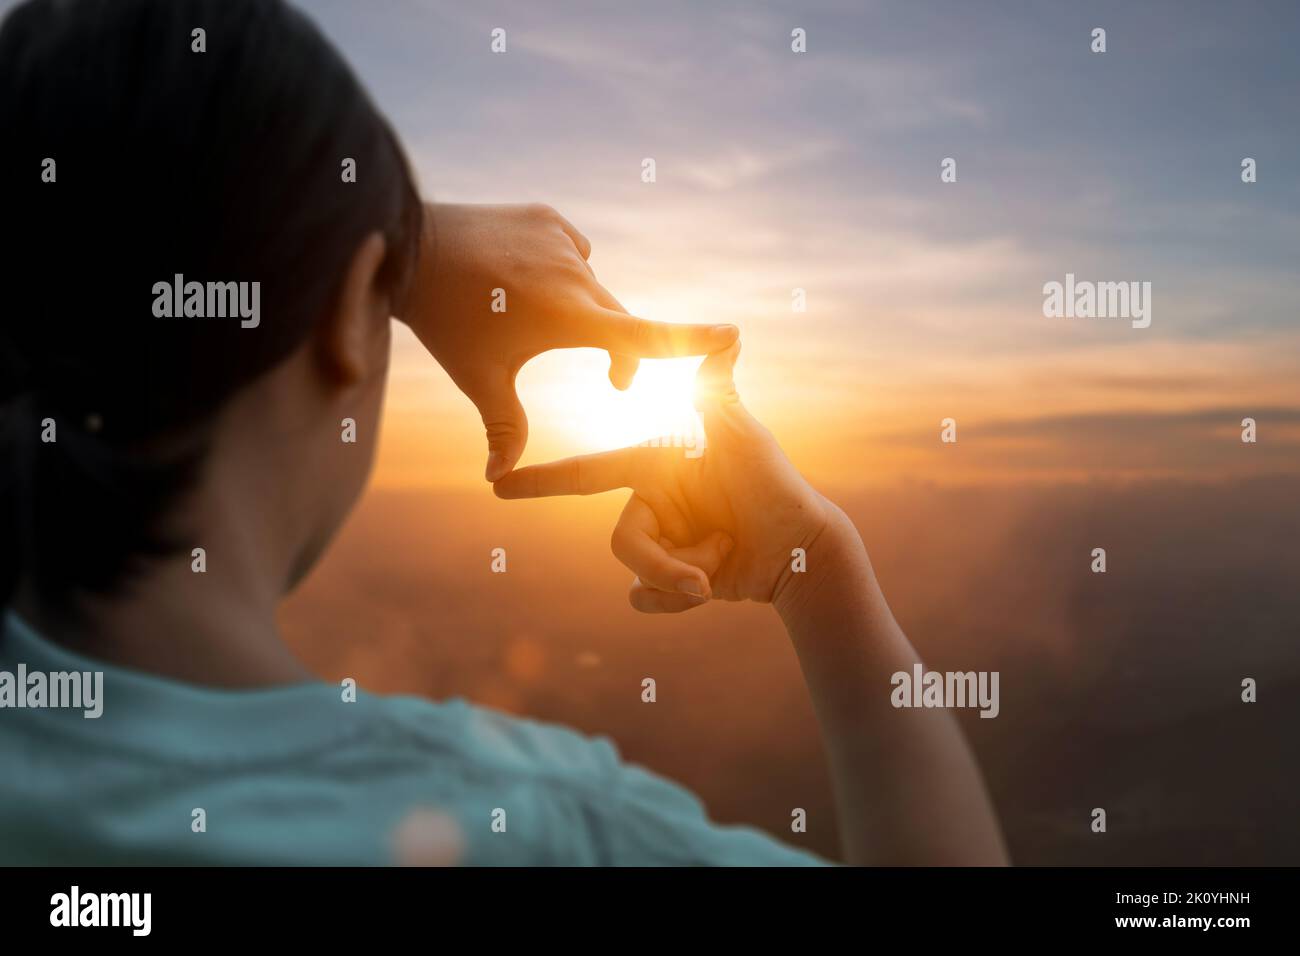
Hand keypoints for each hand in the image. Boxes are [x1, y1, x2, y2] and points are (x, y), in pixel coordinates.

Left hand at [403, 202, 738, 479]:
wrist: (404, 245)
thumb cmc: (445, 321)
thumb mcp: (478, 378)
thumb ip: (503, 428)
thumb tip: (499, 480)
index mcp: (567, 316)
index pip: (642, 334)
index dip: (690, 340)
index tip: (732, 335)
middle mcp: (574, 273)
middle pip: (618, 319)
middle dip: (620, 350)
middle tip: (617, 382)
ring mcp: (561, 240)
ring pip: (591, 285)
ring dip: (581, 307)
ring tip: (531, 314)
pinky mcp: (546, 217)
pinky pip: (570, 250)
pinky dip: (561, 267)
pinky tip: (526, 276)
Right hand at [493, 342, 835, 612]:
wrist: (802, 550)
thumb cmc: (776, 485)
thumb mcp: (743, 438)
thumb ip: (718, 391)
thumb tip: (730, 332)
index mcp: (654, 464)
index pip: (590, 472)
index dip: (544, 480)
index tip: (499, 484)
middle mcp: (652, 501)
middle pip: (621, 541)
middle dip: (663, 563)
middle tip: (706, 574)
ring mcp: (661, 540)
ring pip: (634, 573)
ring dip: (682, 576)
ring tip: (723, 561)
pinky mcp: (670, 578)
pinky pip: (643, 599)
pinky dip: (675, 602)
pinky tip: (709, 591)